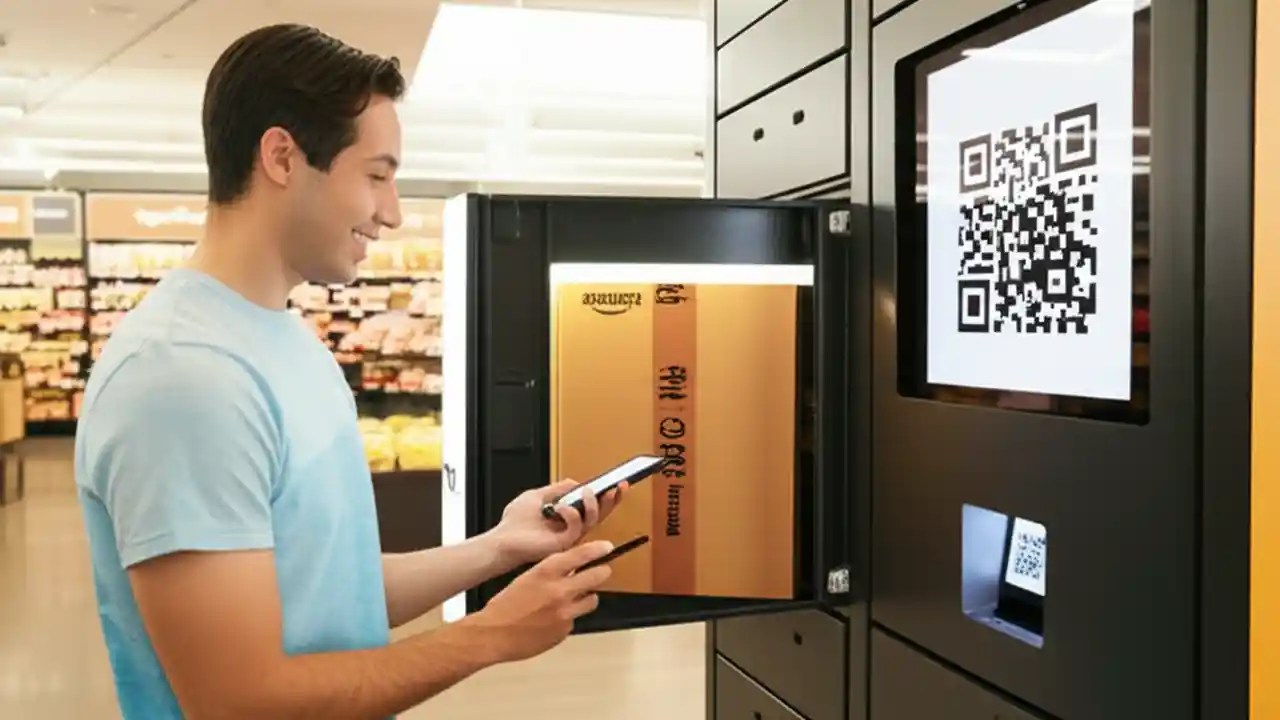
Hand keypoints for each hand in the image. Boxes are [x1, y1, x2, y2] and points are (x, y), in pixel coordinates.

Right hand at [464, 540, 614, 662]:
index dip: (597, 549)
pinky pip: (575, 619)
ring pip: (592, 600)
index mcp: (546, 573)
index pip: (580, 555)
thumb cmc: (505, 605)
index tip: (607, 547)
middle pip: (597, 576)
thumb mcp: (527, 578)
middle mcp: (560, 591)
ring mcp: (565, 613)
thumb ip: (551, 573)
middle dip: (602, 572)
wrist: (493, 635)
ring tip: (572, 599)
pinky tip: (552, 620)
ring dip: (586, 597)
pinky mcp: (565, 631)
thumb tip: (572, 569)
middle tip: (602, 571)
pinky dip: (568, 617)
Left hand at [490, 479, 627, 567]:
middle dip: (612, 500)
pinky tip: (559, 508)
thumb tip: (575, 482)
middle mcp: (572, 528)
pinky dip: (571, 513)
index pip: (593, 507)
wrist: (502, 539)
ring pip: (593, 519)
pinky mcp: (564, 544)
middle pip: (601, 514)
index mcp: (568, 518)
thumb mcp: (537, 496)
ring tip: (585, 493)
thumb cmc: (515, 522)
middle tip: (617, 487)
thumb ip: (557, 489)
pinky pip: (577, 527)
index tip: (617, 483)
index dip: (607, 496)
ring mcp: (569, 537)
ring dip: (591, 503)